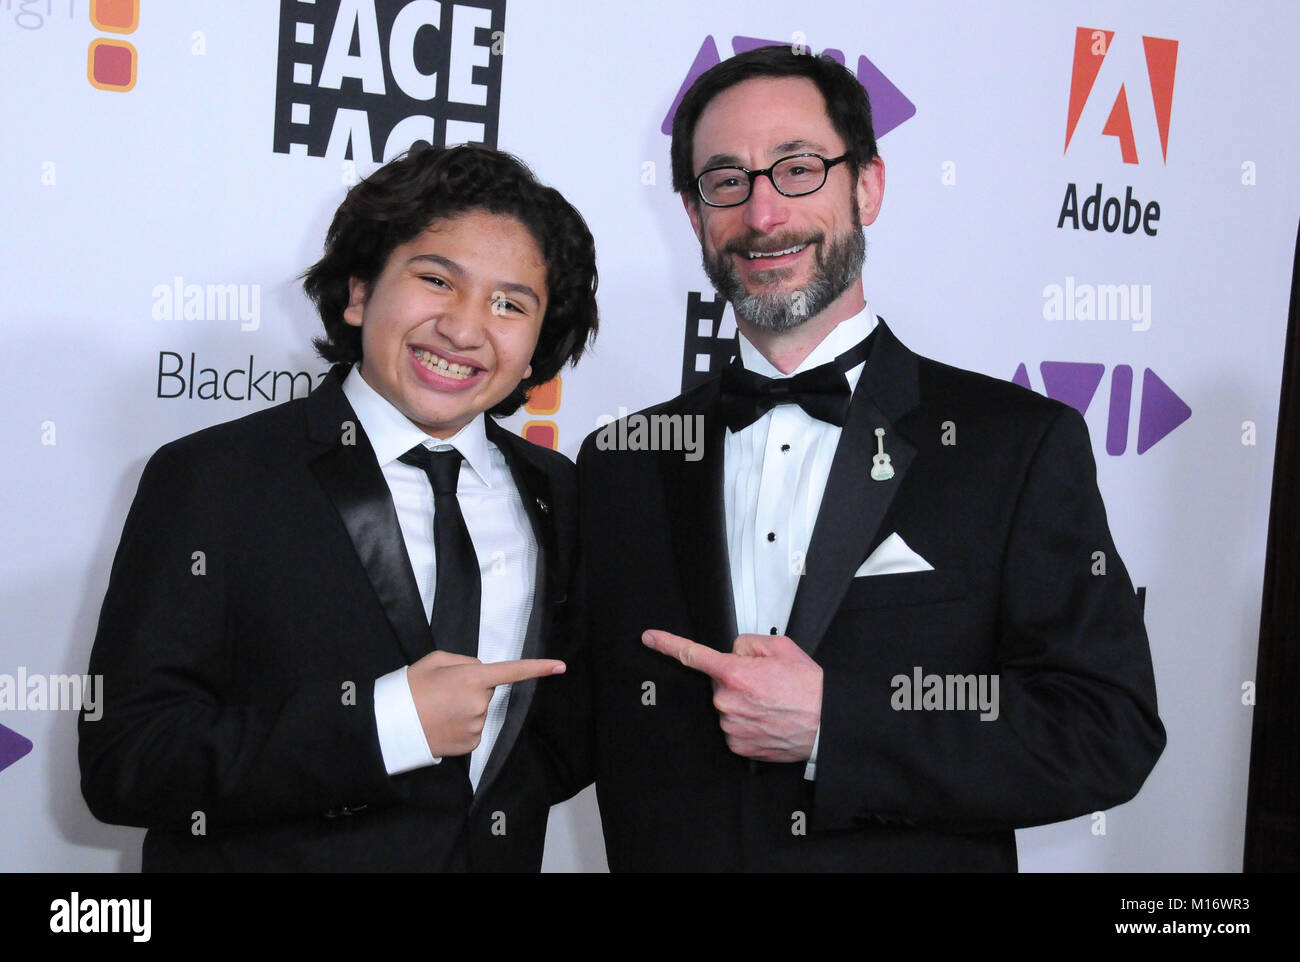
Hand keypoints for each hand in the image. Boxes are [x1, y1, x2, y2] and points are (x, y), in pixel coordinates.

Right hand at [407, 650, 564, 756]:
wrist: (391, 725)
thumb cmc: (411, 688)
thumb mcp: (435, 661)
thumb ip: (465, 662)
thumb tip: (481, 670)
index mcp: (472, 678)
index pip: (512, 671)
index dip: (538, 668)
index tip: (560, 666)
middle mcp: (479, 703)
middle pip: (487, 690)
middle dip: (473, 688)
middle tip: (445, 692)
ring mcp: (477, 726)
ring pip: (480, 710)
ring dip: (466, 708)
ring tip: (439, 709)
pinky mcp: (471, 744)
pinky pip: (474, 729)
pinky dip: (462, 726)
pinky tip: (443, 724)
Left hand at [642, 630, 820, 762]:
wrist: (827, 725)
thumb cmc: (809, 688)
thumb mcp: (781, 648)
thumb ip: (748, 643)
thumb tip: (733, 653)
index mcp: (735, 673)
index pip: (693, 655)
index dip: (668, 644)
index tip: (650, 638)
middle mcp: (727, 701)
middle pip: (719, 682)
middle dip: (736, 679)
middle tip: (766, 684)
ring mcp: (730, 726)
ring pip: (726, 705)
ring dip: (742, 702)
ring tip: (771, 704)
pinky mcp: (737, 745)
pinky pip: (733, 726)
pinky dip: (746, 722)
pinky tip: (766, 719)